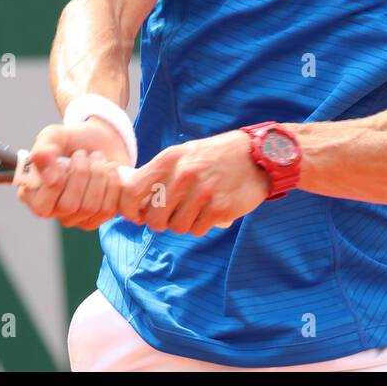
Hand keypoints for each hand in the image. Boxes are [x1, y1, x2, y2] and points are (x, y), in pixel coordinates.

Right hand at [16, 120, 129, 229]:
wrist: (101, 142)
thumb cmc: (71, 141)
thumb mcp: (53, 136)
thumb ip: (43, 151)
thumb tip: (50, 178)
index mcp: (35, 196)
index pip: (43, 207)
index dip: (59, 182)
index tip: (66, 161)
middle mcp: (56, 212)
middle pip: (70, 206)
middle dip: (84, 174)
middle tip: (87, 155)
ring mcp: (79, 218)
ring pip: (94, 208)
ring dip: (102, 176)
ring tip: (100, 160)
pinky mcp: (102, 217)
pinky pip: (114, 209)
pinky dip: (118, 185)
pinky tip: (113, 171)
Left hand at [119, 130, 269, 236]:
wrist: (256, 155)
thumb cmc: (213, 157)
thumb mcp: (182, 155)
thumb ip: (158, 175)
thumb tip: (132, 202)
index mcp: (169, 159)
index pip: (132, 192)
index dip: (130, 210)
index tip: (137, 215)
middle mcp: (183, 175)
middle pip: (154, 218)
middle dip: (161, 221)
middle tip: (173, 214)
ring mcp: (202, 192)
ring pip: (176, 227)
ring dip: (184, 223)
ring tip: (196, 209)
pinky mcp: (219, 208)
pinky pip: (197, 230)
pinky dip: (202, 225)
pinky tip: (209, 211)